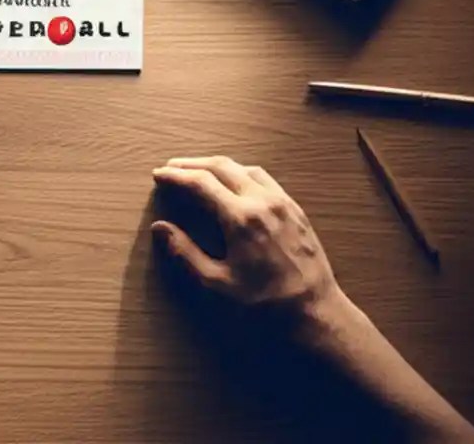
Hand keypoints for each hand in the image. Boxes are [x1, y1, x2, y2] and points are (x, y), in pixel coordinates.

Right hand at [151, 156, 339, 318]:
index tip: (158, 175)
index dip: (176, 176)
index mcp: (241, 219)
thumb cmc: (265, 302)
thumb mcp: (218, 283)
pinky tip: (232, 181)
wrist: (314, 310)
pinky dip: (241, 172)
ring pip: (244, 168)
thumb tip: (160, 228)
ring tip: (197, 171)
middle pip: (221, 167)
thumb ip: (185, 253)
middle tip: (171, 167)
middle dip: (192, 164)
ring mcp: (282, 202)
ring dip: (217, 165)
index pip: (201, 183)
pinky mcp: (295, 208)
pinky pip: (264, 179)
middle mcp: (262, 202)